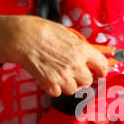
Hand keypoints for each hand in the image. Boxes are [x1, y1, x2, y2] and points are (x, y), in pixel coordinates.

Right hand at [0, 15, 114, 97]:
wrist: (21, 38)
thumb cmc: (41, 31)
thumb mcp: (66, 33)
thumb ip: (80, 46)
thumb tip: (90, 54)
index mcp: (82, 50)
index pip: (102, 66)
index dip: (102, 70)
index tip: (100, 73)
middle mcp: (75, 65)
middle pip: (88, 81)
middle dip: (81, 77)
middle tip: (72, 71)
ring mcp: (63, 76)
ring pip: (73, 89)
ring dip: (67, 83)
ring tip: (57, 72)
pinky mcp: (50, 84)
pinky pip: (58, 92)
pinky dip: (53, 87)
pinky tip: (48, 76)